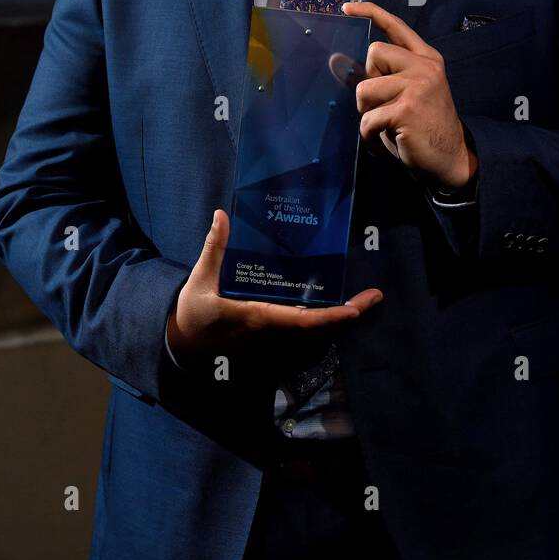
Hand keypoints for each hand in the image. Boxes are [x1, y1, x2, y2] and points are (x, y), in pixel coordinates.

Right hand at [166, 210, 383, 362]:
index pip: (299, 320)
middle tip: (375, 296)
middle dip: (347, 314)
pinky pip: (302, 326)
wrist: (182, 343)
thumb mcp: (200, 279)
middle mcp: (271, 330)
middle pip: (317, 326)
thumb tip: (222, 216)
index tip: (353, 310)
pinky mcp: (271, 333)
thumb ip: (214, 248)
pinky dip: (324, 317)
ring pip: (313, 329)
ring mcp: (273, 335)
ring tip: (366, 297)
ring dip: (340, 316)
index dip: (328, 317)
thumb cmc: (193, 312)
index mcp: (256, 316)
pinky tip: (339, 303)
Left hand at [340, 0, 477, 191]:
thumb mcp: (403, 94)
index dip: (370, 13)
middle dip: (368, 81)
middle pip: (374, 53)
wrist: (450, 157)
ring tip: (383, 124)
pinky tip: (384, 139)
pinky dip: (369, 134)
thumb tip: (335, 62)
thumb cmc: (421, 125)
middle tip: (381, 105)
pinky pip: (369, 118)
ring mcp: (418, 86)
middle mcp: (425, 66)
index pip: (396, 26)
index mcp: (426, 58)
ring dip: (366, 112)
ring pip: (365, 88)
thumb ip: (377, 77)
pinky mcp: (408, 108)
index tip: (347, 8)